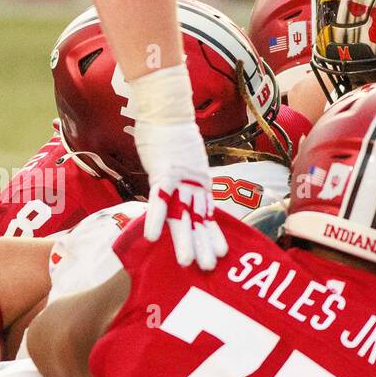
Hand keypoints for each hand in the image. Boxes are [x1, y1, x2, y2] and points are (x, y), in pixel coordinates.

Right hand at [138, 119, 226, 269]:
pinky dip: (156, 218)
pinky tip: (152, 237)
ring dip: (185, 240)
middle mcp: (193, 185)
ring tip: (189, 263)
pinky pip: (158, 200)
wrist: (168, 108)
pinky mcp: (162, 172)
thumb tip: (186, 185)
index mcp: (199, 182)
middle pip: (198, 220)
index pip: (207, 213)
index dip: (214, 234)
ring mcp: (179, 180)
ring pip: (183, 215)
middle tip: (210, 268)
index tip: (223, 253)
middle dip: (204, 245)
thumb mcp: (184, 158)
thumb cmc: (172, 131)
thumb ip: (187, 175)